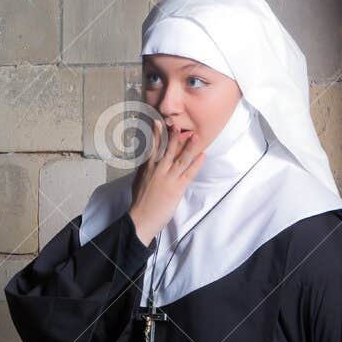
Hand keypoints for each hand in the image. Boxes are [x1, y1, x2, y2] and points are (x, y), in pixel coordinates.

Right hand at [128, 122, 204, 244]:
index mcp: (147, 168)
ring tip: (196, 136)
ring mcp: (168, 178)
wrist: (141, 218)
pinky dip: (196, 163)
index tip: (158, 122)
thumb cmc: (140, 202)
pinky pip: (189, 173)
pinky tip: (202, 156)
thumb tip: (148, 161)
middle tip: (178, 124)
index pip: (152, 147)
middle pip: (168, 149)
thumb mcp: (138, 181)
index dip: (156, 134)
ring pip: (181, 158)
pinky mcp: (177, 188)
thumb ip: (144, 170)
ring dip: (189, 146)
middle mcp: (158, 170)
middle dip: (174, 136)